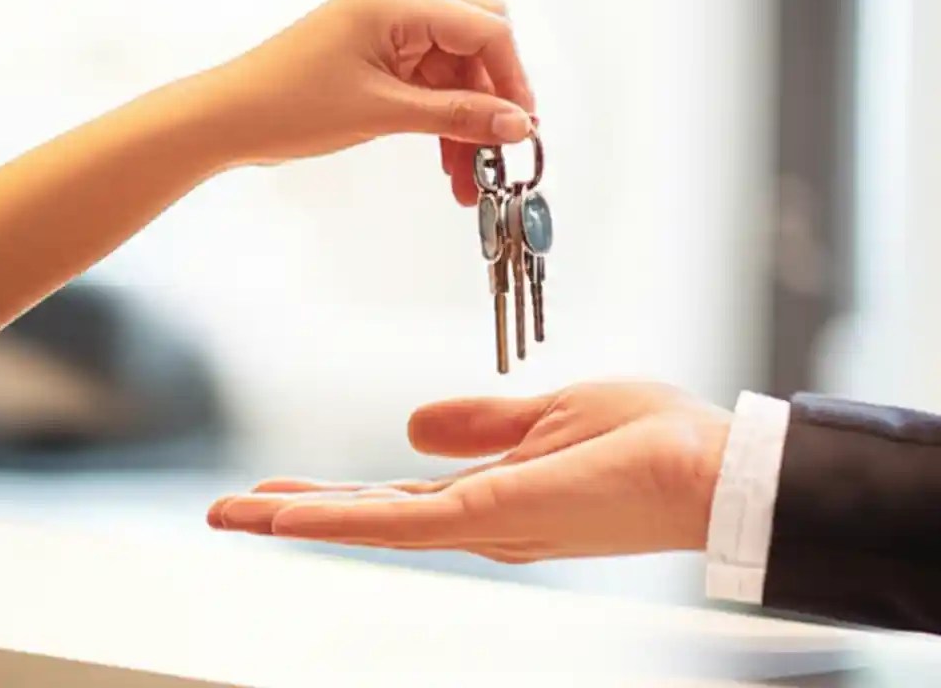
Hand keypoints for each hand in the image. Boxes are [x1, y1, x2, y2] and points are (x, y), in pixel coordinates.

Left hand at [197, 0, 534, 203]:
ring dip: (469, 120)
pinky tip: (451, 160)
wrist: (231, 117)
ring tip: (471, 176)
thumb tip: (513, 122)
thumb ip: (458, 115)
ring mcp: (389, 27)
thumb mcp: (385, 112)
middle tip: (501, 149)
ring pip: (458, 70)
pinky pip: (432, 82)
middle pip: (478, 44)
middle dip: (493, 100)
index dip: (512, 80)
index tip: (522, 126)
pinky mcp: (381, 53)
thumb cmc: (286, 102)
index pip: (486, 29)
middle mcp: (397, 1)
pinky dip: (444, 118)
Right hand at [207, 382, 731, 562]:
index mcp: (496, 494)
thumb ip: (480, 423)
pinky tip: (290, 519)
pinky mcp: (494, 518)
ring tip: (234, 516)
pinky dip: (342, 521)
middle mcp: (482, 521)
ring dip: (299, 521)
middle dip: (299, 516)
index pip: (398, 499)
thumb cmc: (651, 441)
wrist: (708, 467)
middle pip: (372, 519)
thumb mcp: (549, 415)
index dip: (337, 496)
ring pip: (373, 526)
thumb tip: (412, 423)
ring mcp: (484, 524)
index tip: (283, 493)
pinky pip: (402, 523)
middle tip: (231, 513)